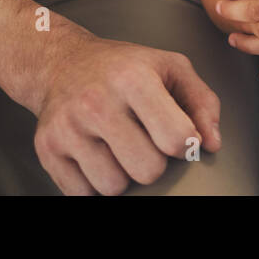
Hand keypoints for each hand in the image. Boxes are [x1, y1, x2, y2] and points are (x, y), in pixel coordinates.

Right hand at [31, 31, 220, 195]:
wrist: (62, 63)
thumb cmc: (125, 68)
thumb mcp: (171, 67)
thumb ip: (202, 103)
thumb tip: (211, 145)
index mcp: (133, 78)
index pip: (176, 138)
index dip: (184, 143)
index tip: (177, 134)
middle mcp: (96, 101)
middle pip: (147, 170)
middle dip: (153, 162)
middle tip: (143, 140)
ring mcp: (67, 127)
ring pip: (114, 187)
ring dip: (122, 174)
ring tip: (117, 146)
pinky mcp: (46, 148)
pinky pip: (82, 195)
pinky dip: (93, 184)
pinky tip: (95, 155)